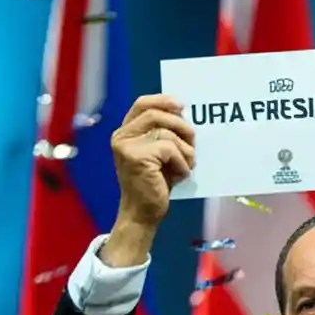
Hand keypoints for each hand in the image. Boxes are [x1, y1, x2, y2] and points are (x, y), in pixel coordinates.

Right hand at [110, 94, 195, 226]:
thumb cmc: (155, 184)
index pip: (142, 104)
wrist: (143, 213)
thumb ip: (164, 133)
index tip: (181, 106)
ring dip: (185, 151)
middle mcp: (121, 137)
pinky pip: (170, 149)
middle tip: (192, 142)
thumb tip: (183, 113)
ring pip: (167, 133)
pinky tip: (179, 176)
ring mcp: (126, 147)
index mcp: (125, 132)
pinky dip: (182, 163)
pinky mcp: (136, 158)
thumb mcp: (159, 153)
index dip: (163, 100)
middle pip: (157, 114)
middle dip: (181, 126)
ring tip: (185, 165)